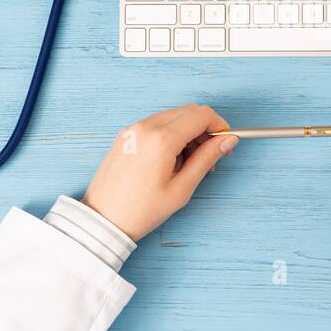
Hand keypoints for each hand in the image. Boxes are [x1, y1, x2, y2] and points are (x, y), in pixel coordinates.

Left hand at [83, 104, 237, 240]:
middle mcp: (146, 126)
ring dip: (188, 131)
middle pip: (189, 111)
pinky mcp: (126, 134)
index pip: (202, 115)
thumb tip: (227, 141)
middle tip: (210, 155)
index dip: (219, 126)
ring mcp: (134, 128)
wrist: (104, 219)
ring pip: (173, 115)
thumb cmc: (141, 210)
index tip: (224, 143)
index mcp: (162, 139)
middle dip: (205, 128)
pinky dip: (171, 133)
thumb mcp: (181, 189)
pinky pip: (156, 123)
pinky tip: (170, 159)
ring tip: (189, 162)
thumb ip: (206, 159)